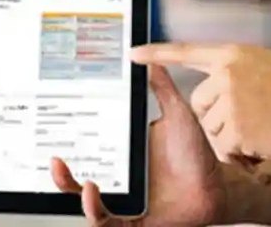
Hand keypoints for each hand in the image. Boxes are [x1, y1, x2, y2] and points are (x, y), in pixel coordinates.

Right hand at [52, 65, 225, 225]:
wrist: (219, 186)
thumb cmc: (198, 155)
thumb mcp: (177, 114)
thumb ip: (161, 88)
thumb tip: (147, 61)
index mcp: (125, 153)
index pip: (88, 149)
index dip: (69, 142)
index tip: (57, 127)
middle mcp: (120, 178)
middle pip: (78, 178)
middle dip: (59, 173)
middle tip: (52, 158)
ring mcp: (125, 201)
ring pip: (86, 201)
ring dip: (69, 188)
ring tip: (62, 171)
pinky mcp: (133, 221)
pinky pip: (107, 222)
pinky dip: (94, 210)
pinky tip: (91, 192)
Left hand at [131, 43, 270, 163]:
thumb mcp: (265, 64)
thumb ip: (236, 67)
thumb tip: (214, 73)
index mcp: (233, 55)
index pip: (186, 52)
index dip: (157, 53)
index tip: (133, 53)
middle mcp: (227, 74)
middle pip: (199, 103)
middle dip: (216, 116)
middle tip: (249, 117)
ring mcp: (231, 100)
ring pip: (211, 128)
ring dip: (232, 135)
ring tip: (262, 127)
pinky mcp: (236, 127)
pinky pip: (225, 147)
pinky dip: (241, 151)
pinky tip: (263, 140)